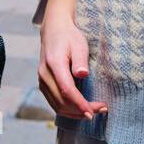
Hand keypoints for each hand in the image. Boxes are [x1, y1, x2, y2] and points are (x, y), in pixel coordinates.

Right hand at [38, 0, 106, 119]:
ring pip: (57, 106)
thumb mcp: (79, 44)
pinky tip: (80, 108)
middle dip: (81, 110)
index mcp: (54, 64)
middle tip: (101, 110)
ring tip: (93, 111)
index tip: (93, 112)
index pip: (66, 90)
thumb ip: (80, 60)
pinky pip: (54, 103)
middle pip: (61, 101)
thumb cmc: (69, 36)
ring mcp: (42, 80)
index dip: (79, 104)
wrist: (54, 30)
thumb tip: (83, 74)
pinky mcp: (43, 84)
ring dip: (74, 113)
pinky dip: (68, 109)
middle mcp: (44, 75)